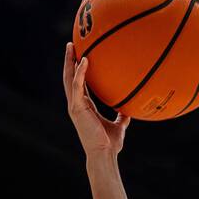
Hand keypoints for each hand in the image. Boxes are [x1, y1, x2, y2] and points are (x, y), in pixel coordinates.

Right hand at [63, 42, 129, 156]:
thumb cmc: (109, 144)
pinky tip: (84, 60)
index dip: (77, 70)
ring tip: (71, 46)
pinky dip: (80, 72)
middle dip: (69, 61)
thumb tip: (130, 110)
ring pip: (69, 78)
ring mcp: (75, 105)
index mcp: (84, 106)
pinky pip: (77, 86)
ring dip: (69, 62)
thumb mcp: (119, 126)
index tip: (79, 55)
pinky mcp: (77, 107)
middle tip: (71, 44)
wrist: (104, 154)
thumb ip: (122, 117)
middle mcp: (77, 104)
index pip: (79, 84)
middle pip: (70, 77)